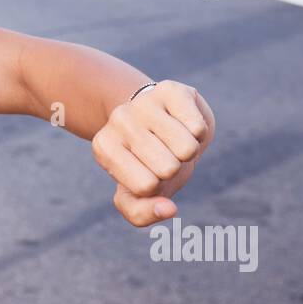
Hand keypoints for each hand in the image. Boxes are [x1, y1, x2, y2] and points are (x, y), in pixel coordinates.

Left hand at [90, 80, 214, 227]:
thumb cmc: (149, 164)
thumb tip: (168, 209)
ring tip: (173, 139)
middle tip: (164, 154)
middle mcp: (118, 121)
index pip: (146, 186)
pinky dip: (199, 133)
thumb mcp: (137, 196)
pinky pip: (198, 127)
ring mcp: (143, 103)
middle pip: (168, 168)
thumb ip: (143, 213)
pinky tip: (183, 123)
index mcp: (104, 148)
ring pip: (186, 148)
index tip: (148, 171)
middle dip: (174, 168)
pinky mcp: (170, 89)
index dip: (156, 186)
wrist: (162, 123)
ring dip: (189, 150)